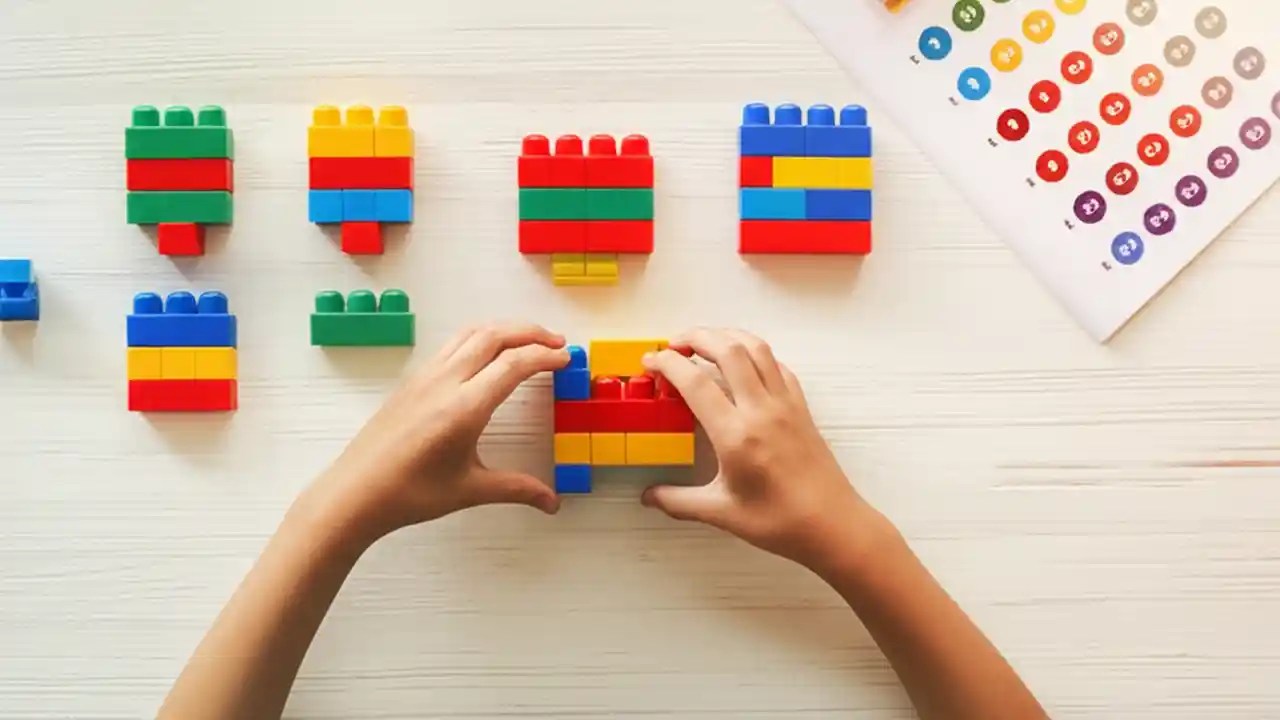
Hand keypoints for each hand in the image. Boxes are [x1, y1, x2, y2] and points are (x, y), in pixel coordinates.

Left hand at [305, 323, 568, 545]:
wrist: (355, 493)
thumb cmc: (409, 493)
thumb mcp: (469, 490)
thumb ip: (516, 489)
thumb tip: (551, 502)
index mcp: (464, 407)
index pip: (514, 364)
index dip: (545, 356)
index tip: (566, 359)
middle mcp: (445, 383)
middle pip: (494, 336)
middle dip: (530, 332)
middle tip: (556, 343)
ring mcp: (425, 377)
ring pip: (471, 333)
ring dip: (504, 329)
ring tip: (528, 341)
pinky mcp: (412, 380)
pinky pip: (452, 344)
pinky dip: (480, 337)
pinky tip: (489, 354)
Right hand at [640, 328, 887, 572]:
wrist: (832, 525)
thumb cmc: (779, 522)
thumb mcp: (721, 513)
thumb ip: (679, 501)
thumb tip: (648, 497)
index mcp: (736, 435)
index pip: (695, 383)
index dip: (667, 364)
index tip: (649, 360)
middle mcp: (762, 411)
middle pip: (727, 350)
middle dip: (695, 336)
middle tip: (672, 344)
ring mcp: (785, 405)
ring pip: (756, 348)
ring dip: (727, 335)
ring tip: (704, 341)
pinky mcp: (801, 407)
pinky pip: (777, 366)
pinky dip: (756, 353)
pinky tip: (743, 363)